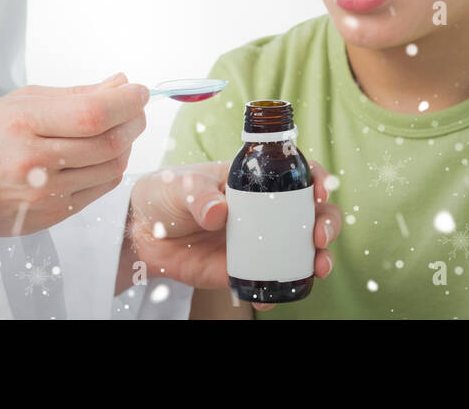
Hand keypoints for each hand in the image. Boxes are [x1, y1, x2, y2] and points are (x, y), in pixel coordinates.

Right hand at [0, 73, 147, 236]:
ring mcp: (44, 194)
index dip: (126, 101)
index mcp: (24, 124)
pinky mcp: (52, 214)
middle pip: (109, 142)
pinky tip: (103, 154)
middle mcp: (34, 162)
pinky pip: (101, 188)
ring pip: (111, 167)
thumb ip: (77, 94)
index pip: (92, 113)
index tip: (138, 91)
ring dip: (127, 145)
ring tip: (119, 129)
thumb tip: (122, 83)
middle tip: (135, 108)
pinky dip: (112, 167)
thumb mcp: (25, 101)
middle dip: (133, 120)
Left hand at [124, 159, 341, 309]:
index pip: (297, 174)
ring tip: (319, 266)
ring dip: (319, 258)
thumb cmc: (165, 194)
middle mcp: (265, 211)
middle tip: (320, 235)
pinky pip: (271, 280)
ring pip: (301, 249)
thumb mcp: (181, 185)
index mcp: (255, 180)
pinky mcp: (243, 269)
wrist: (141, 232)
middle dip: (327, 223)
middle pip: (311, 214)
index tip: (321, 190)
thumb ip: (199, 195)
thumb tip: (218, 212)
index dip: (318, 179)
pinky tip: (276, 295)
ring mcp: (258, 241)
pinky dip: (281, 290)